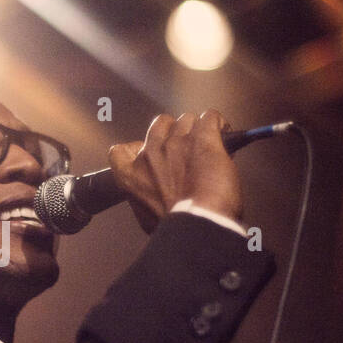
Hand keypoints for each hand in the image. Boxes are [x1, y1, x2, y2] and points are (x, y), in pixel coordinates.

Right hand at [106, 110, 242, 234]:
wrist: (197, 225)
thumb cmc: (174, 225)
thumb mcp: (145, 216)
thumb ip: (143, 196)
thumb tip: (152, 196)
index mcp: (131, 174)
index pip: (121, 150)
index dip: (137, 149)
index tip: (149, 156)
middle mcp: (151, 153)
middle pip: (160, 125)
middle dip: (173, 135)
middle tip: (186, 153)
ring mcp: (177, 142)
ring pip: (187, 120)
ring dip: (197, 131)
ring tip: (208, 148)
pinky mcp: (202, 138)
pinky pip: (209, 117)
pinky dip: (217, 124)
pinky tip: (222, 135)